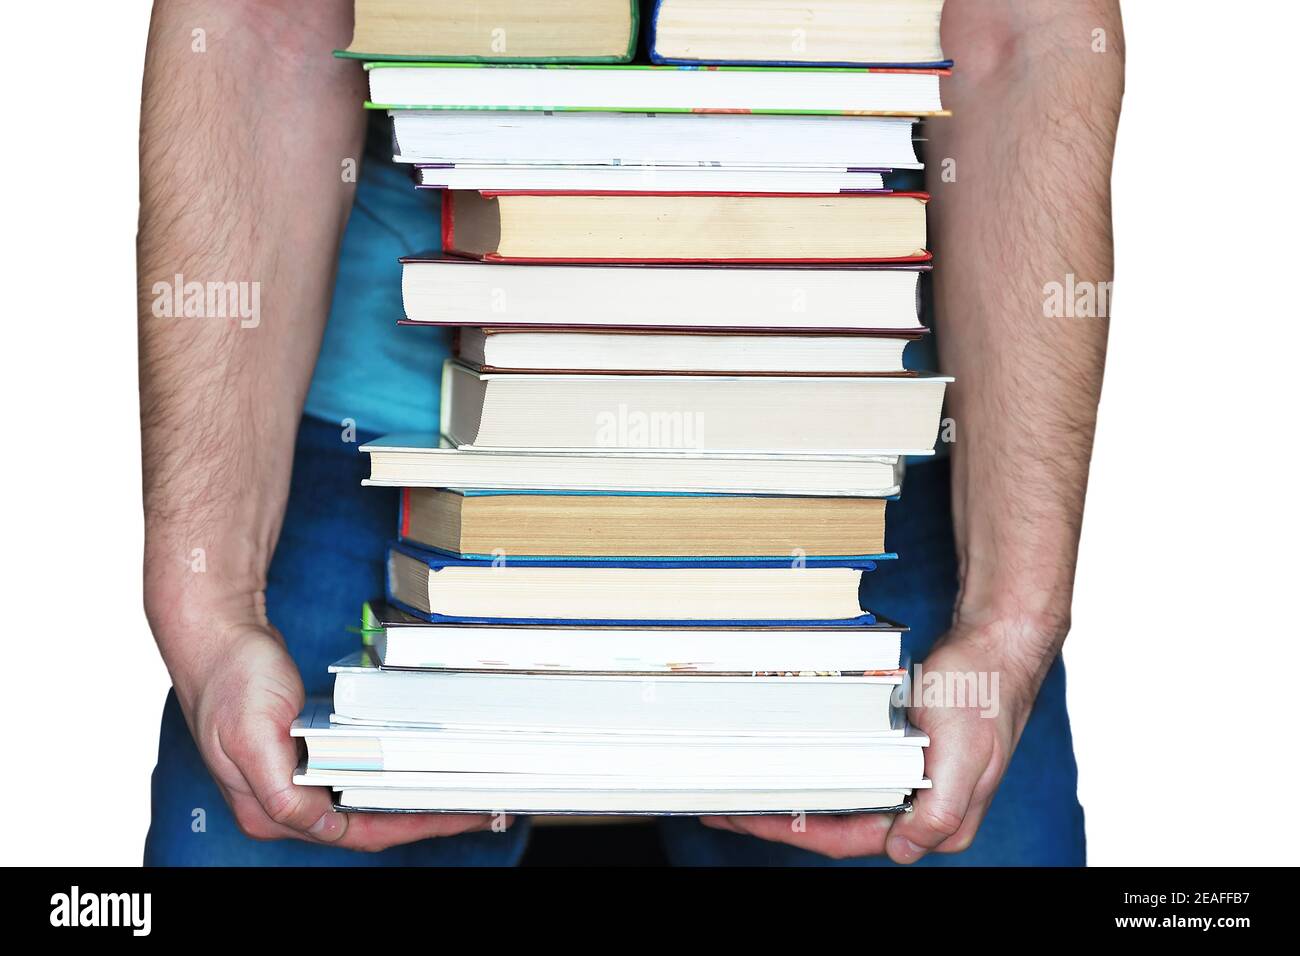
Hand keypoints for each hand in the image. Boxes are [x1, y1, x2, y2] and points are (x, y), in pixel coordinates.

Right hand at [162, 616, 503, 850]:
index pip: (357, 833)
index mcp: (270, 809)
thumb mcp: (252, 736)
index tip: (461, 814)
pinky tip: (418, 760)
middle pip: (368, 821)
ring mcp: (295, 777)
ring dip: (410, 794)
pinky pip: (358, 771)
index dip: (413, 826)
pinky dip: (390, 769)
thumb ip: (281, 790)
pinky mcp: (305, 752)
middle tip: (478, 804)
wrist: (215, 636)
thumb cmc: (229, 681)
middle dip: (423, 814)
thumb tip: (319, 825)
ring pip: (366, 798)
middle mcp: (284, 802)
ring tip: (459, 786)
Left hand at [701, 622, 1049, 861]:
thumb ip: (939, 810)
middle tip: (724, 808)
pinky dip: (811, 770)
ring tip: (740, 790)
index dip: (791, 832)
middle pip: (834, 825)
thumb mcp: (967, 754)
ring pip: (835, 801)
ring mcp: (906, 785)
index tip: (745, 818)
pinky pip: (845, 773)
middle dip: (777, 819)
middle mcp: (918, 812)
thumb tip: (904, 849)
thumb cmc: (983, 696)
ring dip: (789, 796)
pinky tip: (782, 763)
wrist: (996, 649)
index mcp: (936, 823)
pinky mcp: (897, 759)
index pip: (849, 839)